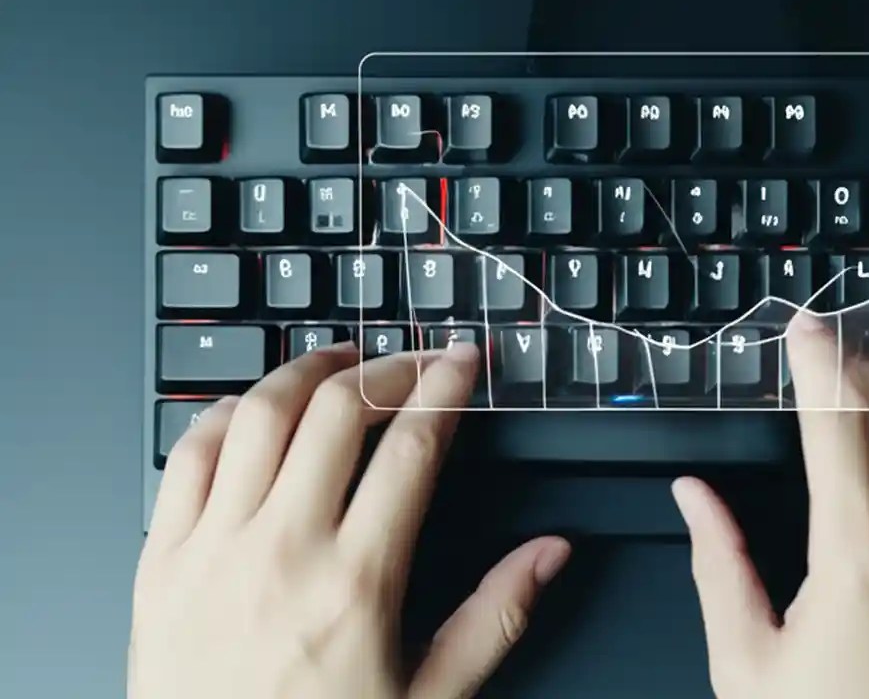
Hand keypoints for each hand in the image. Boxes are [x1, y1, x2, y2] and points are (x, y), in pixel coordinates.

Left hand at [130, 342, 570, 698]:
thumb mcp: (429, 696)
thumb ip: (494, 617)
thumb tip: (549, 554)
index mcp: (357, 582)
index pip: (413, 448)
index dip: (445, 388)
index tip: (462, 363)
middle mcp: (283, 550)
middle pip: (338, 411)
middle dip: (388, 367)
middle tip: (414, 361)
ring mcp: (214, 547)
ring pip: (261, 414)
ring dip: (307, 372)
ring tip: (340, 364)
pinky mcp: (161, 558)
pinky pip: (189, 454)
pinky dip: (226, 414)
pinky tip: (255, 409)